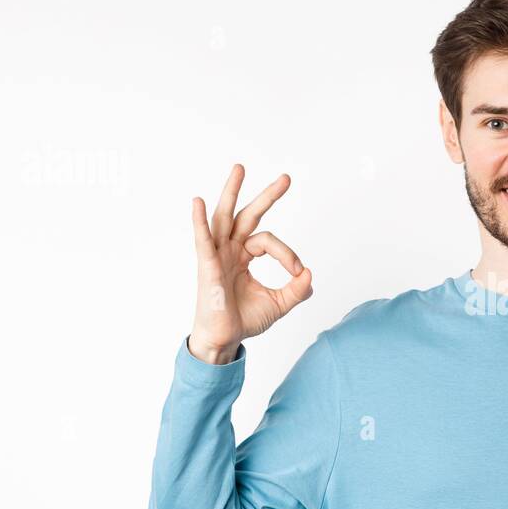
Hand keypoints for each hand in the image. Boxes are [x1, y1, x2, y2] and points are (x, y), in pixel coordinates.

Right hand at [188, 164, 313, 363]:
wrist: (225, 339)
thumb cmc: (244, 319)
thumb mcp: (279, 303)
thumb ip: (296, 290)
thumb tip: (310, 274)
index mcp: (244, 256)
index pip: (269, 242)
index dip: (287, 254)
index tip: (298, 272)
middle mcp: (230, 250)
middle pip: (248, 216)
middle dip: (267, 197)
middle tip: (287, 179)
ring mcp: (217, 255)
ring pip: (224, 217)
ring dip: (231, 192)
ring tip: (240, 169)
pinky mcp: (207, 266)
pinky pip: (203, 240)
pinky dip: (199, 221)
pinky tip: (197, 202)